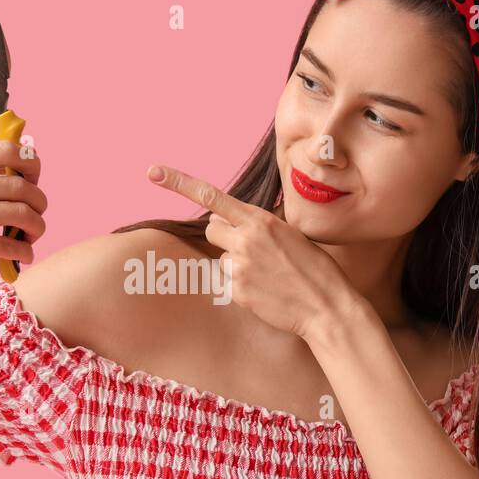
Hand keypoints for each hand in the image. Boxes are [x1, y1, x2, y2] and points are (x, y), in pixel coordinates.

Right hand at [0, 141, 45, 308]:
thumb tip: (24, 160)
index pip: (7, 150)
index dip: (31, 165)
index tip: (33, 181)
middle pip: (20, 186)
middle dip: (39, 202)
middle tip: (37, 215)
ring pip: (22, 214)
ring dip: (37, 227)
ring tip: (32, 236)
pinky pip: (11, 245)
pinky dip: (25, 251)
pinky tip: (23, 255)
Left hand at [147, 164, 356, 339]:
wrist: (326, 305)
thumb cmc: (314, 268)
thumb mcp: (290, 233)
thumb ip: (259, 224)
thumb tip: (232, 221)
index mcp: (259, 219)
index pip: (211, 196)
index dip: (178, 182)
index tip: (153, 172)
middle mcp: (245, 239)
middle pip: (210, 227)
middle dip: (223, 234)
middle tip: (248, 246)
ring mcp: (238, 266)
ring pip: (221, 256)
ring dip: (236, 261)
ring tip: (267, 272)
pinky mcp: (236, 290)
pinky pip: (227, 281)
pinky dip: (242, 284)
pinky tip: (266, 289)